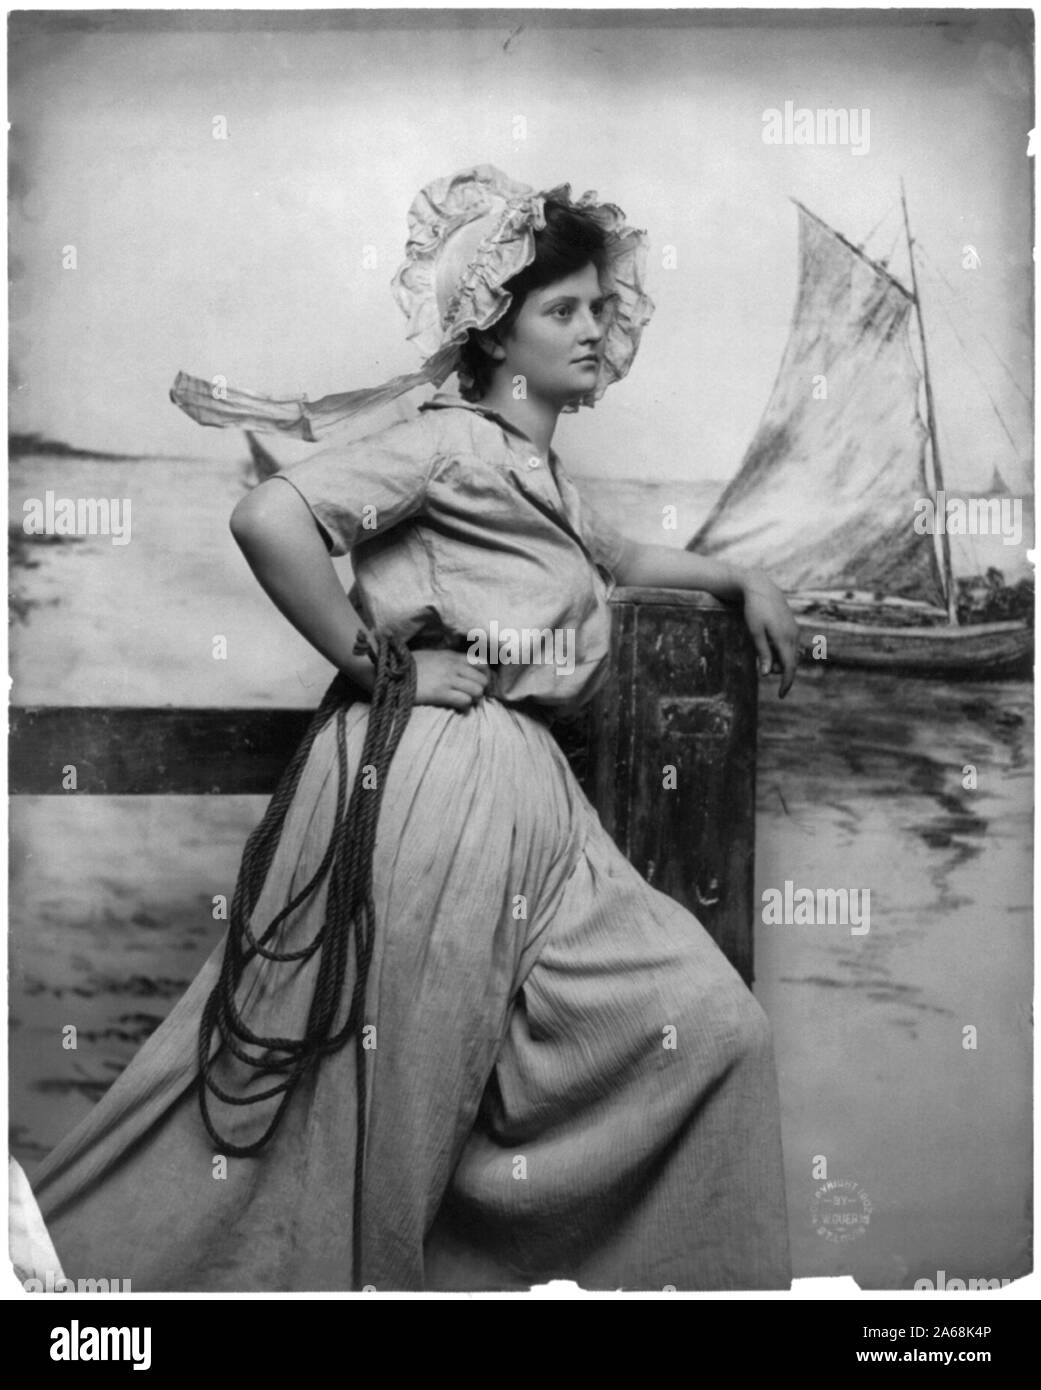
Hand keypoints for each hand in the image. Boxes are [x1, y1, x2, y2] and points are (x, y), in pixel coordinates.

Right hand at [412, 649, 489, 709]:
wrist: (390, 671)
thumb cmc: (408, 665)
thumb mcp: (431, 656)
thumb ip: (447, 660)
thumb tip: (460, 668)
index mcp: (451, 656)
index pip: (482, 663)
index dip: (483, 676)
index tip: (477, 684)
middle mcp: (453, 666)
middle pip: (483, 679)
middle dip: (480, 690)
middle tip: (471, 696)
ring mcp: (447, 679)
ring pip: (477, 690)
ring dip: (473, 699)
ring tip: (464, 702)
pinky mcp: (440, 692)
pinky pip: (464, 701)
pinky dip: (464, 706)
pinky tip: (457, 707)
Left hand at [741, 569, 799, 697]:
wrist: (761, 587)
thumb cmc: (754, 610)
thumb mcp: (755, 633)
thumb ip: (763, 653)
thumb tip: (767, 674)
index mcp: (784, 638)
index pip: (789, 668)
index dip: (786, 683)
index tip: (780, 695)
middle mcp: (793, 635)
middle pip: (792, 663)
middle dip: (781, 671)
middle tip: (763, 666)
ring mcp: (795, 630)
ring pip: (792, 654)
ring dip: (781, 661)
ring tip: (765, 654)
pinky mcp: (793, 625)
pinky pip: (791, 645)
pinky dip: (783, 652)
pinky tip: (772, 646)